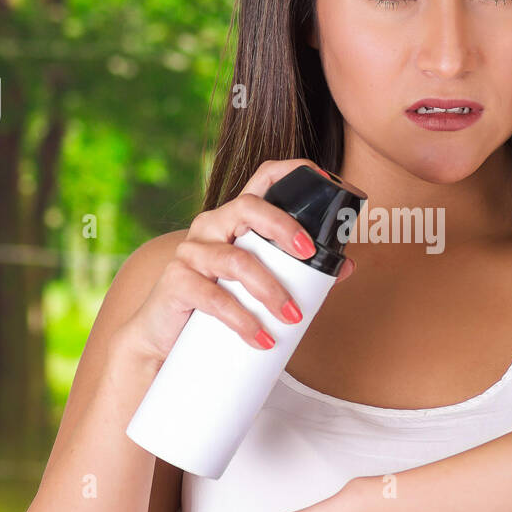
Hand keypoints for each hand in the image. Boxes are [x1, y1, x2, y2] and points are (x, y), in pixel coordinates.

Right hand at [117, 158, 355, 369]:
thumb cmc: (218, 304)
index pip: (262, 179)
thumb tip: (347, 266)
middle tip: (310, 255)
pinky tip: (262, 338)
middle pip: (248, 207)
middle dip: (283, 227)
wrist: (164, 339)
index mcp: (235, 219)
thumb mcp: (258, 285)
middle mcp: (210, 226)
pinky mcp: (176, 283)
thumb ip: (299, 273)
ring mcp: (190, 252)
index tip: (325, 182)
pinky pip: (213, 298)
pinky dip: (243, 321)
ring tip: (293, 317)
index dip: (292, 172)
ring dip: (270, 289)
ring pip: (235, 260)